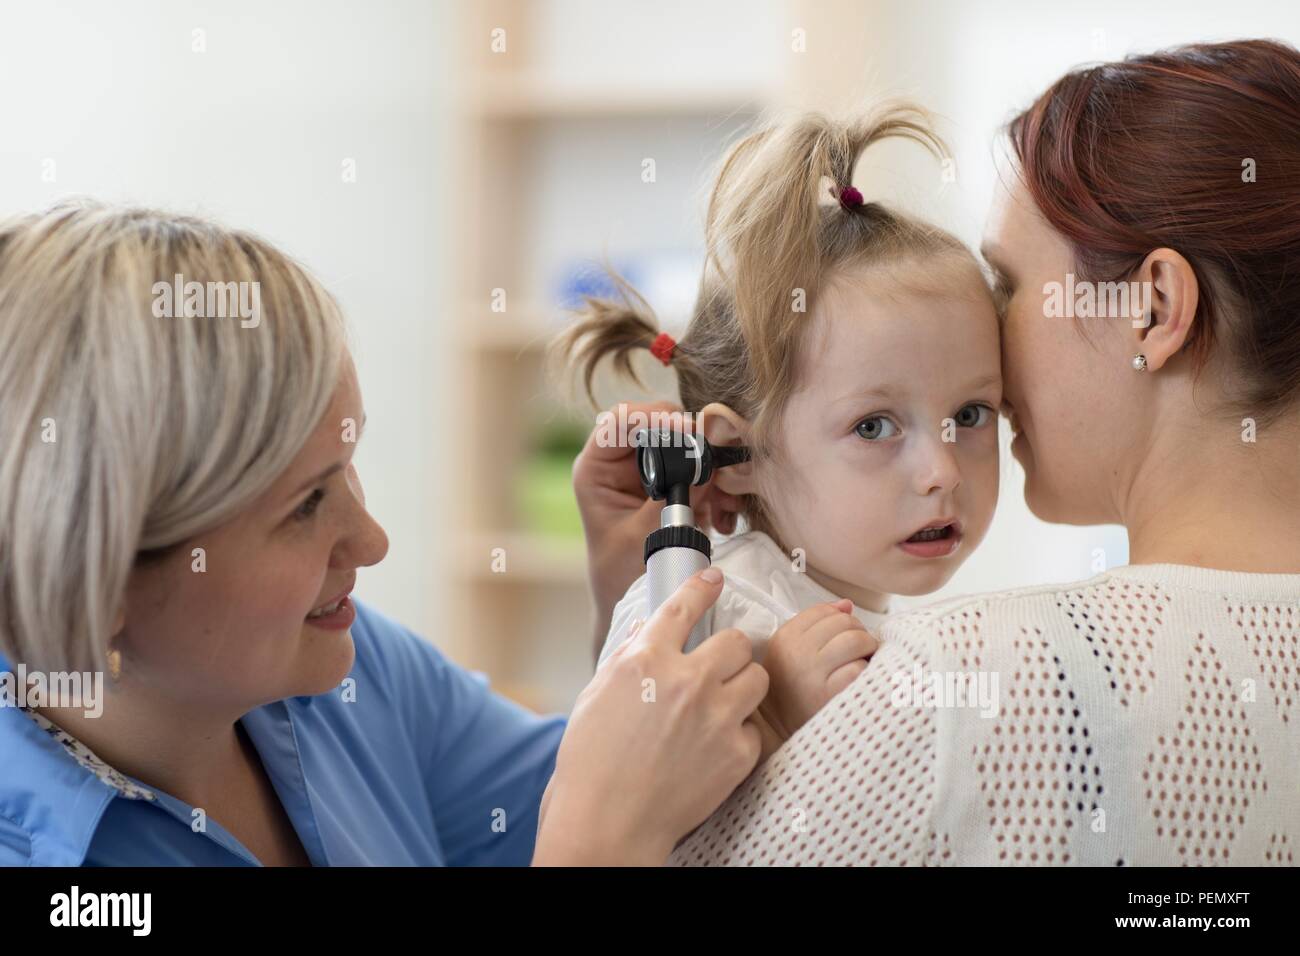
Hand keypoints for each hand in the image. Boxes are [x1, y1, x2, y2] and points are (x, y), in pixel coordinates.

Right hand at [533, 568, 767, 865]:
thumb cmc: (591, 763)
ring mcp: (716, 716)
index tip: (714, 578)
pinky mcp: (737, 752)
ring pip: (757, 678)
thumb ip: (626, 658)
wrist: (608, 822)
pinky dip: (739, 736)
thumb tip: (646, 630)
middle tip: (719, 667)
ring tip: (724, 704)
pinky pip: (753, 728)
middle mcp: (686, 681)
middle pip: (736, 641)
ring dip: (743, 686)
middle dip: (730, 651)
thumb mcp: (596, 697)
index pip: (683, 606)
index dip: (702, 586)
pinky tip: (715, 749)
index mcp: (646, 661)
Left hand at [572, 401, 740, 649]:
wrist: (630, 599)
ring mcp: (650, 469)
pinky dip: (720, 490)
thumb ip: (671, 499)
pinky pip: (704, 470)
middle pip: (662, 423)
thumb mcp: (642, 538)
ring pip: (689, 445)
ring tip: (725, 507)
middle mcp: (620, 460)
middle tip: (719, 471)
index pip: (621, 420)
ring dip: (714, 472)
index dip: (655, 418)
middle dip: (695, 445)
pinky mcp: (674, 482)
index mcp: (596, 468)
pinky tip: (724, 519)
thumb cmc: (620, 574)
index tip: (688, 433)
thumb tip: (703, 464)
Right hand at [758, 599, 878, 742]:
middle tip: (857, 652)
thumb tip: (846, 604)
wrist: (780, 733)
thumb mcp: (791, 652)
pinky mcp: (830, 695)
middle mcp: (796, 654)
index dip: (840, 620)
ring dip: (867, 649)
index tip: (841, 637)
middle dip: (857, 633)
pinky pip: (860, 668)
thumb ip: (815, 625)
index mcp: (784, 639)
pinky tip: (857, 682)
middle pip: (844, 622)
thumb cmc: (792, 689)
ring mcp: (812, 674)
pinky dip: (865, 672)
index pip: (824, 611)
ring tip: (861, 662)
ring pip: (856, 640)